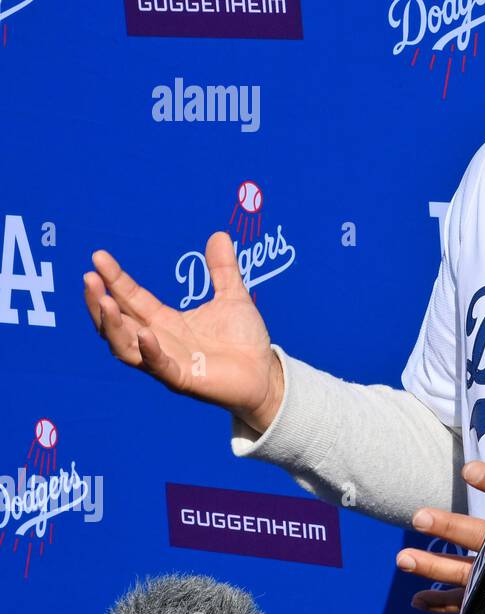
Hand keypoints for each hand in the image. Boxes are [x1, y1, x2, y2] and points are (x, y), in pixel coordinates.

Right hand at [83, 232, 283, 432]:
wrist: (266, 374)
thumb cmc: (245, 340)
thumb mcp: (233, 297)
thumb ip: (222, 269)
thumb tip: (219, 234)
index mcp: (166, 322)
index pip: (132, 298)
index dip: (115, 278)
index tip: (99, 256)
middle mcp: (159, 341)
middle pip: (118, 322)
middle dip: (100, 300)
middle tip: (89, 277)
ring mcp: (168, 361)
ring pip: (125, 347)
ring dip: (113, 325)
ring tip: (103, 301)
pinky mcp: (183, 379)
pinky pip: (159, 366)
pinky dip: (150, 351)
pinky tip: (145, 333)